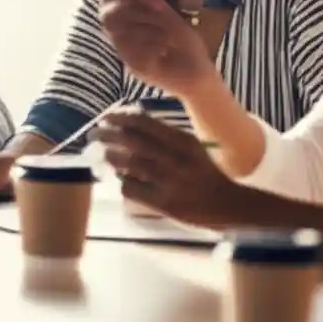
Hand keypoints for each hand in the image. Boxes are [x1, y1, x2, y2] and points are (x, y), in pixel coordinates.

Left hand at [96, 112, 241, 225]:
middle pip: (134, 142)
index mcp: (182, 141)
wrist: (228, 204)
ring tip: (102, 154)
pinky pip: (133, 189)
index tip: (106, 118)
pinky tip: (120, 179)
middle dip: (109, 135)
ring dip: (112, 157)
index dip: (121, 119)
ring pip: (130, 165)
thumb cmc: (205, 172)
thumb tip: (131, 124)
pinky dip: (122, 182)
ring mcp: (169, 182)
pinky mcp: (164, 203)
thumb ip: (166, 136)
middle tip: (94, 133)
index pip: (145, 124)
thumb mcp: (191, 147)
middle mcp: (175, 159)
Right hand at [98, 0, 213, 97]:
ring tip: (167, 37)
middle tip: (157, 14)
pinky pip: (133, 52)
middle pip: (107, 17)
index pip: (107, 1)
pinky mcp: (136, 69)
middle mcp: (123, 38)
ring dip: (146, 29)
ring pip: (120, 33)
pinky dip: (151, 46)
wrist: (199, 76)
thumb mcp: (171, 18)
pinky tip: (165, 50)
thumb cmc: (185, 46)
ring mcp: (127, 54)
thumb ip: (152, 3)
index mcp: (129, 23)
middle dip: (133, 10)